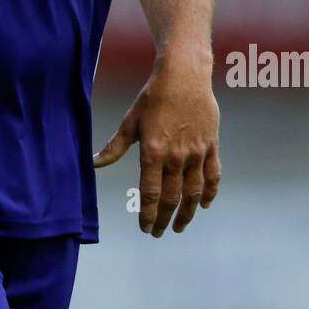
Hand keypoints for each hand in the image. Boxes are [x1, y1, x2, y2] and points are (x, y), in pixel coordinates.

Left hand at [93, 53, 220, 235]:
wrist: (184, 76)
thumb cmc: (153, 96)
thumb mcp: (130, 121)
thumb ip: (115, 147)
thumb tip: (95, 163)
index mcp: (153, 152)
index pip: (149, 193)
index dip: (147, 214)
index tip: (145, 228)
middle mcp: (176, 157)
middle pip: (171, 197)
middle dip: (164, 218)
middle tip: (159, 232)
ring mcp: (196, 153)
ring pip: (194, 192)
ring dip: (187, 213)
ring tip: (180, 226)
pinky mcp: (211, 146)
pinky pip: (213, 176)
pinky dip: (210, 193)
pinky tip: (205, 204)